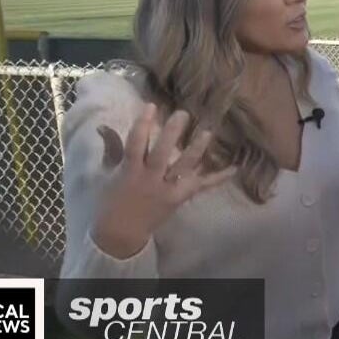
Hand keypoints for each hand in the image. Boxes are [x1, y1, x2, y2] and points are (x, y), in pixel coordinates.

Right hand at [92, 105, 234, 258]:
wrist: (121, 233)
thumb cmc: (111, 199)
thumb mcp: (107, 173)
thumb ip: (111, 148)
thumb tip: (102, 125)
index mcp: (130, 171)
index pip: (135, 145)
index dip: (143, 125)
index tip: (151, 106)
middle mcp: (150, 179)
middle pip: (162, 155)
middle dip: (171, 134)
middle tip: (183, 114)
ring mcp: (167, 190)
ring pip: (183, 169)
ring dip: (196, 151)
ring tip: (208, 133)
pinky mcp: (179, 198)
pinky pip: (201, 187)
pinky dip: (218, 178)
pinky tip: (235, 168)